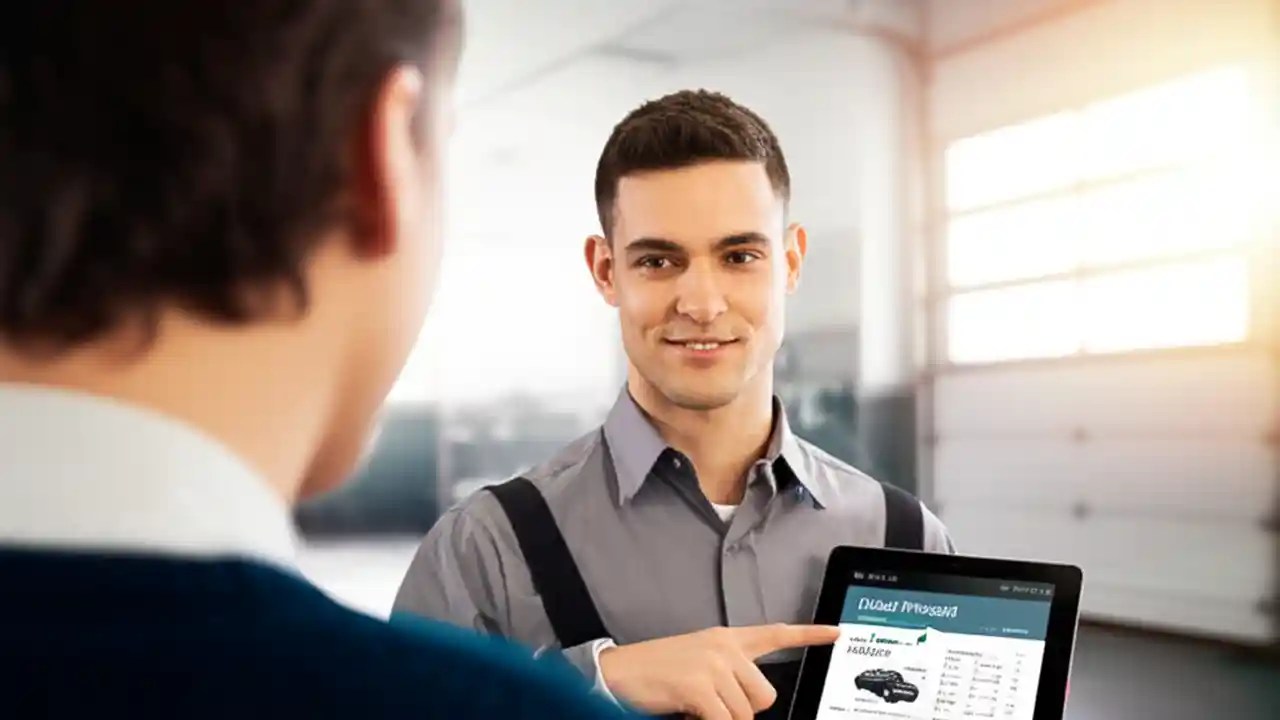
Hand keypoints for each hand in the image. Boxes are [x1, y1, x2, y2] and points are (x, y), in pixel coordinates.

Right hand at [597, 624, 839, 719]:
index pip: (775, 633)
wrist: (618, 673)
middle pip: (764, 695)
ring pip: (745, 714)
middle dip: (742, 711)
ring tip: (694, 708)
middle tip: (711, 707)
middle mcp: (724, 647)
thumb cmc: (656, 672)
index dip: (809, 635)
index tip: (836, 633)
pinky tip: (689, 714)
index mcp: (726, 638)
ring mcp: (712, 665)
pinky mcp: (699, 686)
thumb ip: (729, 673)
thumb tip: (750, 703)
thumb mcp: (698, 664)